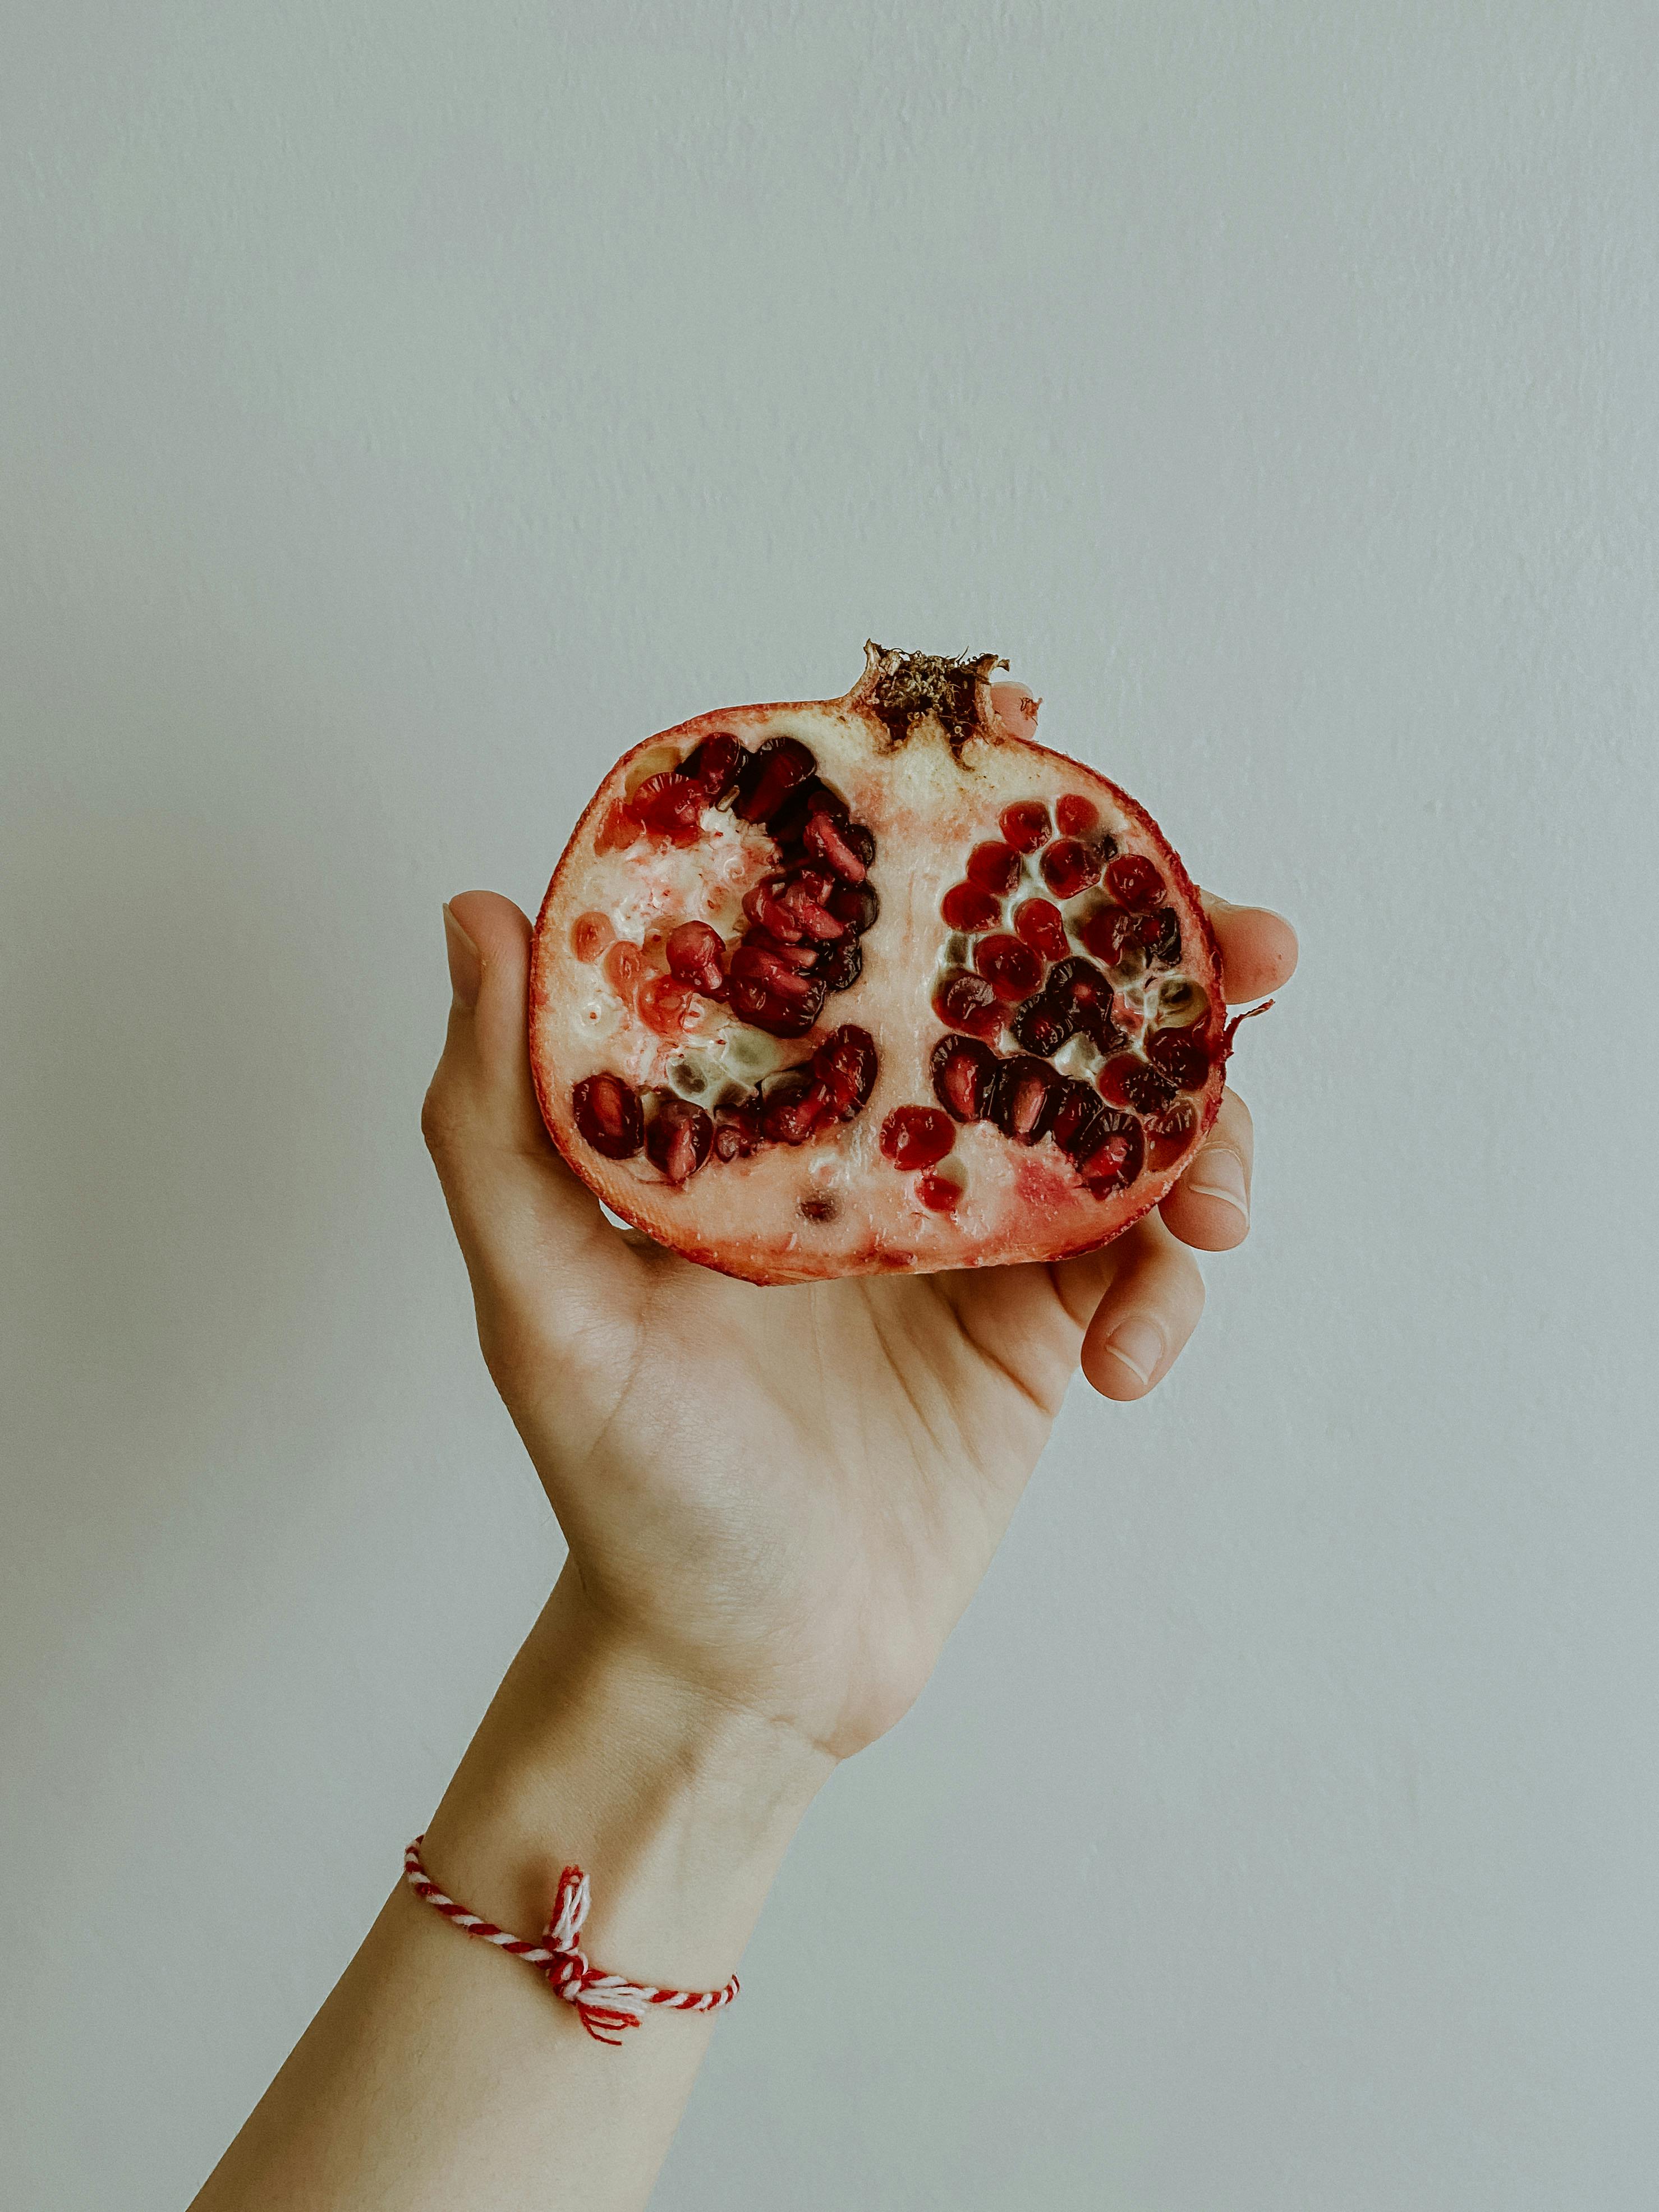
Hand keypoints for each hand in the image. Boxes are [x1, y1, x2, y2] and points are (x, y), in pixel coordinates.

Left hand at [423, 890, 1295, 1763]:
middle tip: (1250, 944)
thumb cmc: (625, 1486)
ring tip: (1220, 1207)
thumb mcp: (540, 1304)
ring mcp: (977, 1227)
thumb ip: (497, 1119)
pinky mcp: (1045, 1327)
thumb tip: (479, 910)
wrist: (736, 1667)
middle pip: (1042, 995)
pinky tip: (1132, 1365)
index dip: (950, 815)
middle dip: (1161, 952)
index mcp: (778, 1102)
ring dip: (1211, 1129)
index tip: (1020, 732)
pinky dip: (1172, 1289)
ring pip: (1132, 1117)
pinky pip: (1147, 1262)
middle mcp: (883, 1140)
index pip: (869, 918)